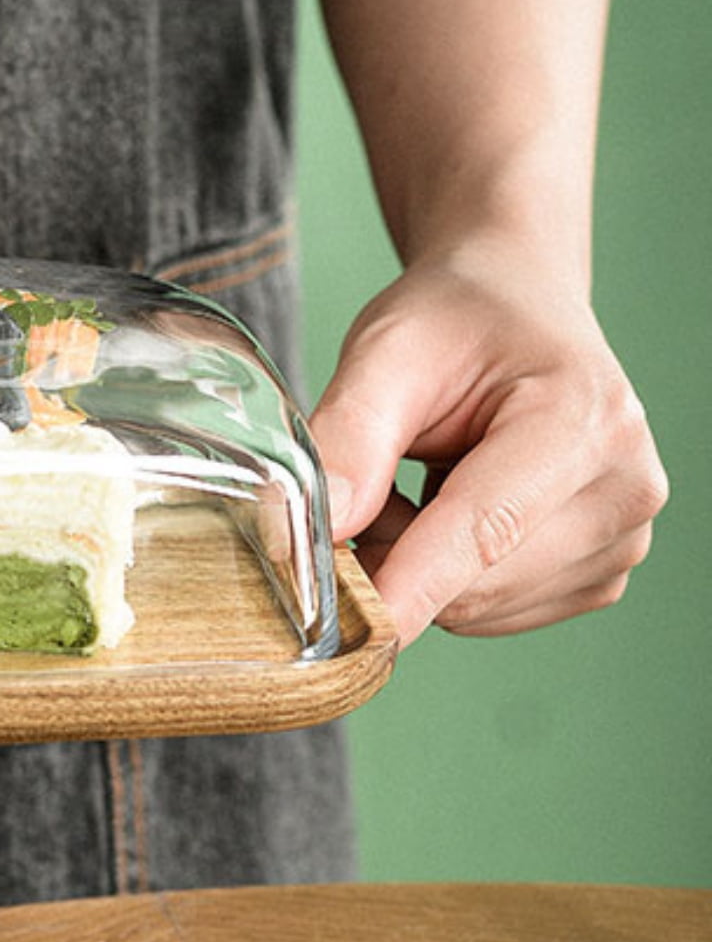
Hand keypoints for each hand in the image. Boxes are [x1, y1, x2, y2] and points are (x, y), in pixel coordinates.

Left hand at [309, 240, 667, 647]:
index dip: (408, 586)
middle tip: (371, 481)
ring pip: (476, 608)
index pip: (484, 529)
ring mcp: (621, 540)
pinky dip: (446, 579)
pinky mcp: (598, 576)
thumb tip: (318, 532)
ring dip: (416, 567)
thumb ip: (348, 437)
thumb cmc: (455, 321)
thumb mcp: (386, 350)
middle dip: (394, 554)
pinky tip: (446, 513)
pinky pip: (490, 614)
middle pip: (475, 582)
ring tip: (417, 483)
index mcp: (584, 418)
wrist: (514, 307)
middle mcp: (624, 488)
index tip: (350, 633)